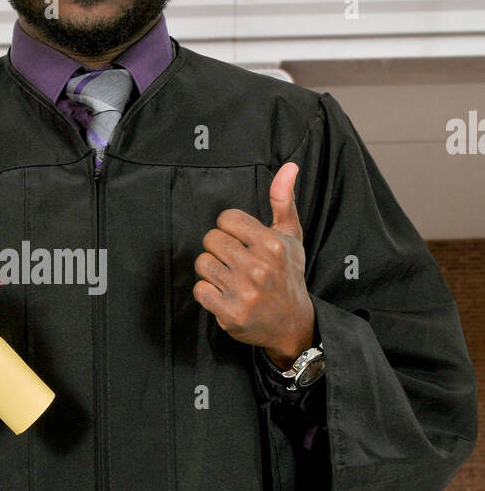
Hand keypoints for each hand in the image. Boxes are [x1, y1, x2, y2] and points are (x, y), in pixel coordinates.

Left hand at [192, 162, 314, 368]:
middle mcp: (258, 268)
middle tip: (235, 261)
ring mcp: (243, 292)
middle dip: (220, 248)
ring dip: (211, 270)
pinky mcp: (229, 313)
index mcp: (272, 245)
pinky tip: (225, 294)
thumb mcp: (291, 236)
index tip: (242, 241)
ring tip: (230, 277)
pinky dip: (208, 292)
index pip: (227, 218)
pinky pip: (199, 290)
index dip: (231, 228)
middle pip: (211, 239)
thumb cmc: (288, 275)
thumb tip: (289, 166)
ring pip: (202, 263)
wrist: (292, 324)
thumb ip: (283, 200)